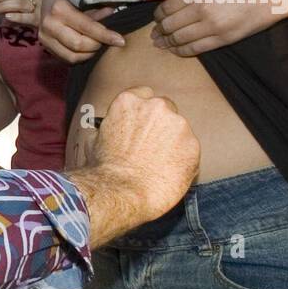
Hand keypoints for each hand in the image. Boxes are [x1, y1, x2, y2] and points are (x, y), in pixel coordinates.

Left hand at [0, 0, 46, 27]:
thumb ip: (19, 1)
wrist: (68, 22)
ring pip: (19, 3)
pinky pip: (29, 18)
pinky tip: (7, 17)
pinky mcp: (42, 21)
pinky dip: (18, 16)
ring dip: (1, 6)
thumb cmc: (47, 13)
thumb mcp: (35, 3)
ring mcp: (40, 8)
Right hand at [38, 0, 123, 62]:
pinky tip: (88, 51)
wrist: (42, 1)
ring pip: (72, 56)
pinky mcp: (44, 46)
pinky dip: (80, 58)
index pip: (87, 27)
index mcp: (59, 9)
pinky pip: (65, 59)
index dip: (105, 36)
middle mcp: (49, 24)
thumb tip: (114, 14)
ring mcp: (44, 37)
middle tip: (108, 42)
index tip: (120, 41)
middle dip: (97, 45)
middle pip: (78, 45)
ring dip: (89, 54)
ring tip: (98, 46)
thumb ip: (96, 8)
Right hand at [71, 86, 199, 246]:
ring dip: (172, 143)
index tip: (142, 125)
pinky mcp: (193, 145)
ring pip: (180, 130)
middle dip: (160, 125)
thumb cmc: (103, 170)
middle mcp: (157, 106)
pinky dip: (182, 160)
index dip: (143, 113)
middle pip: (166, 109)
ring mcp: (178, 124)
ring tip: (157, 165)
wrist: (120, 193)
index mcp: (130, 101)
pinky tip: (167, 173)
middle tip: (150, 147)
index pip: (144, 95)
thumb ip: (108, 127)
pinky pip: (189, 151)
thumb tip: (106, 130)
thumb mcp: (94, 139)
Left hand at [150, 0, 283, 55]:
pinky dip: (181, 50)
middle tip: (154, 33)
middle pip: (170, 25)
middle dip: (159, 30)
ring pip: (179, 39)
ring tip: (160, 43)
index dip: (158, 15)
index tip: (156, 17)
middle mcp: (200, 9)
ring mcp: (211, 26)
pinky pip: (195, 48)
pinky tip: (175, 49)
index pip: (167, 7)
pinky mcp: (223, 39)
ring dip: (167, 42)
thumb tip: (174, 3)